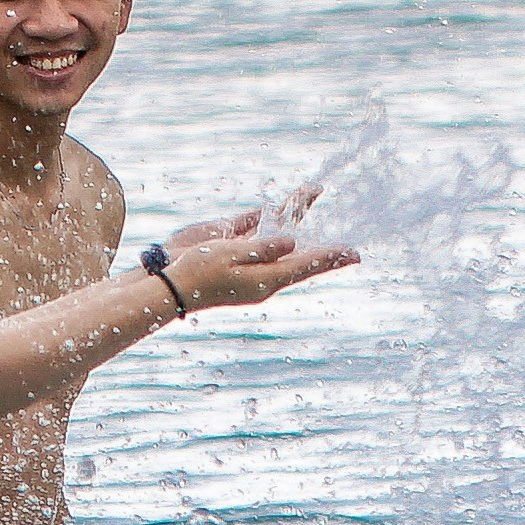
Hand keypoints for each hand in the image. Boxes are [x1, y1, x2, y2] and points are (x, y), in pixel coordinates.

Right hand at [164, 211, 361, 311]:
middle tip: (353, 254)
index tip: (355, 253)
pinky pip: (269, 254)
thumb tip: (292, 241)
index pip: (307, 265)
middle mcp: (265, 279)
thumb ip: (263, 248)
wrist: (169, 287)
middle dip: (327, 254)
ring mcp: (254, 276)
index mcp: (266, 279)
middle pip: (303, 262)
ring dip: (307, 243)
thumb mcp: (230, 255)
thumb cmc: (197, 271)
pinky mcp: (241, 269)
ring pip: (287, 256)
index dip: (332, 258)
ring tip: (330, 242)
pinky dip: (283, 243)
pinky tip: (293, 237)